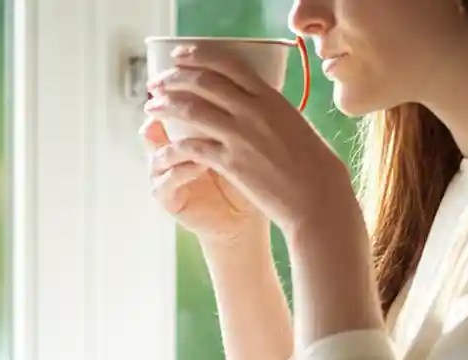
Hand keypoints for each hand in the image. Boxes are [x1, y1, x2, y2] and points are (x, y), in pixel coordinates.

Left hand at [144, 45, 358, 238]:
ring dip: (165, 105)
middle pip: (203, 82)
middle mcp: (253, 110)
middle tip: (157, 82)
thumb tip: (250, 100)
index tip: (179, 55)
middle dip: (174, 78)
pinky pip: (194, 146)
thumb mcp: (292, 122)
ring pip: (192, 110)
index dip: (198, 56)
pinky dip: (177, 143)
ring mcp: (240, 136)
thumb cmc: (311, 163)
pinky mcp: (231, 163)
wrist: (316, 196)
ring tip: (151, 105)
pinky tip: (167, 142)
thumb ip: (268, 109)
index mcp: (270, 97)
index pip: (227, 64)